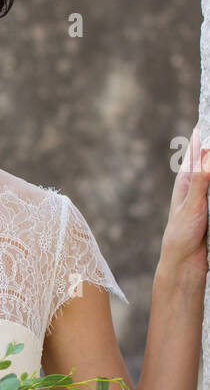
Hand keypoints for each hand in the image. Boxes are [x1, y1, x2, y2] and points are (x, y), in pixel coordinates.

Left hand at [162, 122, 209, 278]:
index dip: (205, 126)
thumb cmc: (182, 235)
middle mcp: (197, 180)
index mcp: (187, 177)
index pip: (196, 144)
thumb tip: (207, 152)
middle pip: (209, 152)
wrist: (184, 263)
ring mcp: (206, 192)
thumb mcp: (192, 205)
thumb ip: (202, 180)